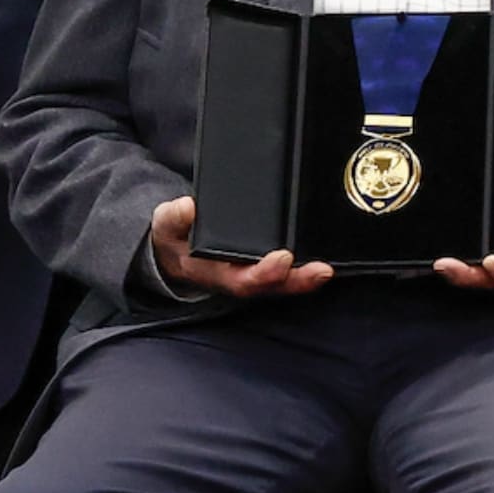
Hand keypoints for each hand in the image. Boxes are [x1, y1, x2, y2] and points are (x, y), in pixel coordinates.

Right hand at [150, 195, 332, 296]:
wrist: (177, 248)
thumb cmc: (176, 236)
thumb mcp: (167, 225)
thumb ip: (174, 218)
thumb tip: (188, 207)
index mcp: (216, 272)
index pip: (243, 280)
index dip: (264, 273)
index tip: (281, 257)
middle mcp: (240, 276)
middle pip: (273, 285)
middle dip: (297, 280)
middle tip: (320, 271)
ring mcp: (255, 271)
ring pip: (285, 281)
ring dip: (307, 277)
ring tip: (326, 270)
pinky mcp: (266, 261)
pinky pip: (289, 268)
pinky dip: (306, 265)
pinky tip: (327, 255)